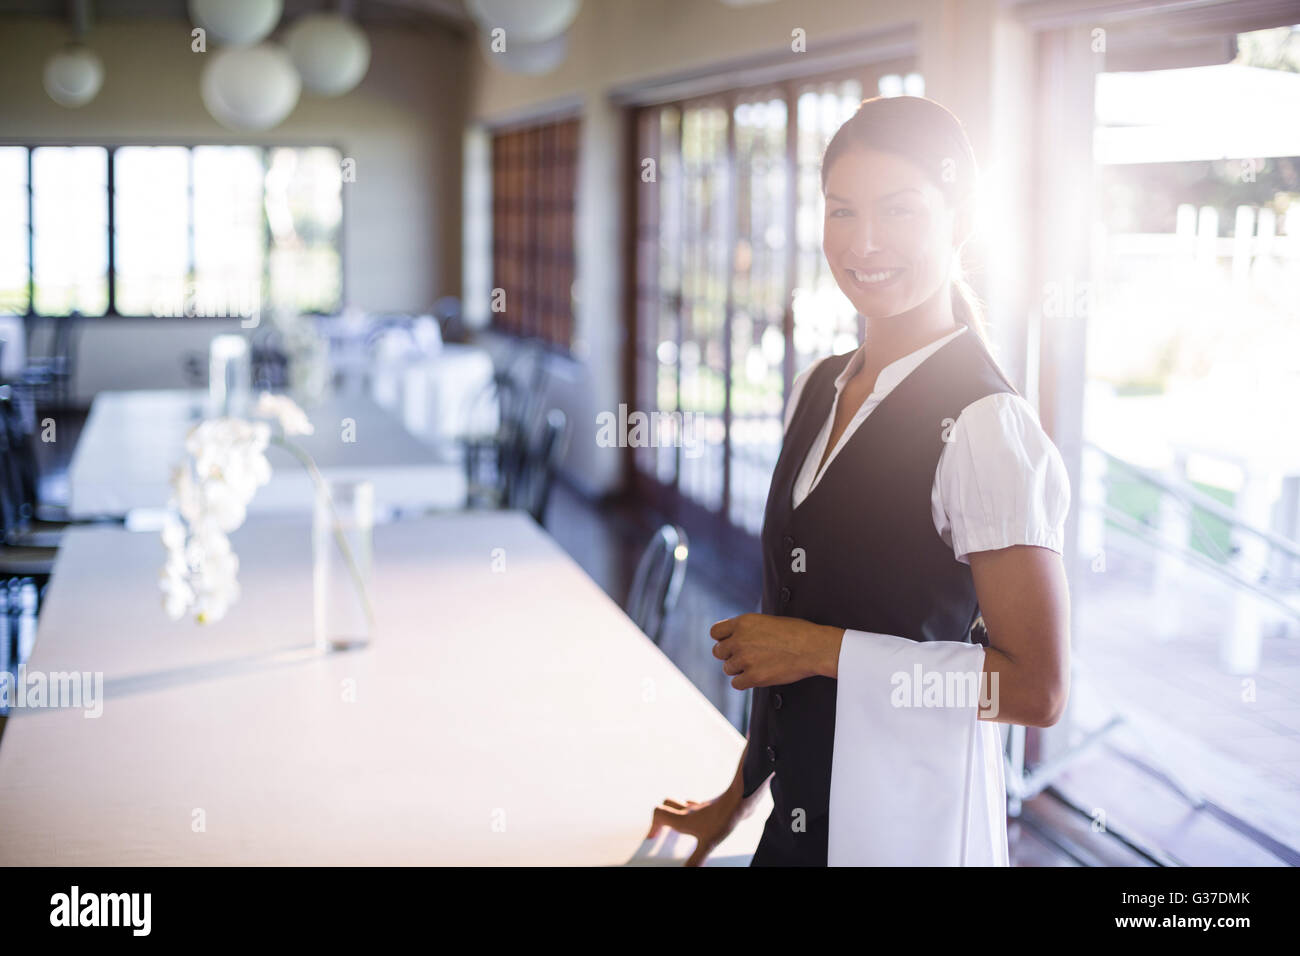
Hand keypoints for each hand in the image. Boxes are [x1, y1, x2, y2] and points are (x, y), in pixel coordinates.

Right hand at [647, 787, 748, 866]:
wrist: (741, 800)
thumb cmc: (724, 817)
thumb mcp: (709, 844)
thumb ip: (696, 859)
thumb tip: (687, 870)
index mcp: (683, 818)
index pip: (659, 814)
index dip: (653, 825)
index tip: (653, 837)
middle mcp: (689, 810)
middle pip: (667, 804)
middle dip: (662, 816)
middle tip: (664, 830)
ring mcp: (701, 807)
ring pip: (682, 805)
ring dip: (677, 814)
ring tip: (682, 829)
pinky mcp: (712, 805)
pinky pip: (697, 807)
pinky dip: (694, 814)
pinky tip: (703, 824)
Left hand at [710, 613, 842, 689]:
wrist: (813, 647)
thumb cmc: (796, 632)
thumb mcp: (767, 621)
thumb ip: (747, 629)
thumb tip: (734, 638)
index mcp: (743, 622)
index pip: (715, 632)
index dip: (723, 639)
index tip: (731, 643)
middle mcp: (739, 639)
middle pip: (718, 652)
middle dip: (730, 655)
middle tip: (746, 657)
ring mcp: (745, 659)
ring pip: (728, 669)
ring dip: (739, 669)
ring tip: (757, 665)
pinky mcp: (753, 677)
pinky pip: (737, 684)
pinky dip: (746, 682)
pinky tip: (758, 676)